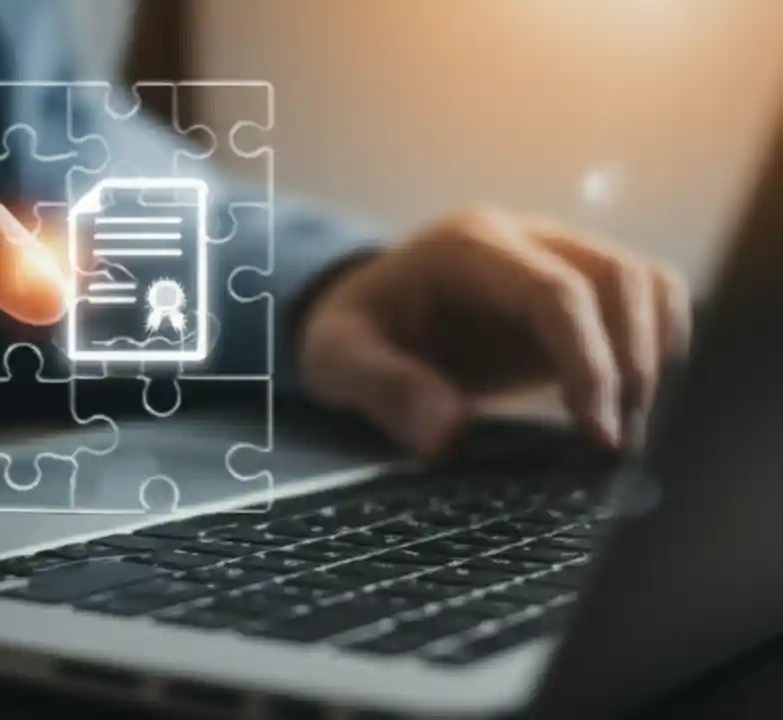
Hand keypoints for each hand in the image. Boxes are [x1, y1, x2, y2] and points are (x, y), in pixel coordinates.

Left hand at [297, 207, 690, 456]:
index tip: (597, 433)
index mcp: (467, 248)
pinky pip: (645, 301)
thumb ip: (383, 389)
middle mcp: (522, 239)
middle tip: (613, 444)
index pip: (556, 291)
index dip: (589, 361)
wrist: (362, 314)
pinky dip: (653, 348)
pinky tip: (622, 406)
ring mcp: (556, 256)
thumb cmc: (350, 334)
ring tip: (620, 430)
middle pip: (619, 277)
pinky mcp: (576, 287)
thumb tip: (446, 435)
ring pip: (645, 284)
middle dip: (631, 363)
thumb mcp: (336, 360)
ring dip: (650, 356)